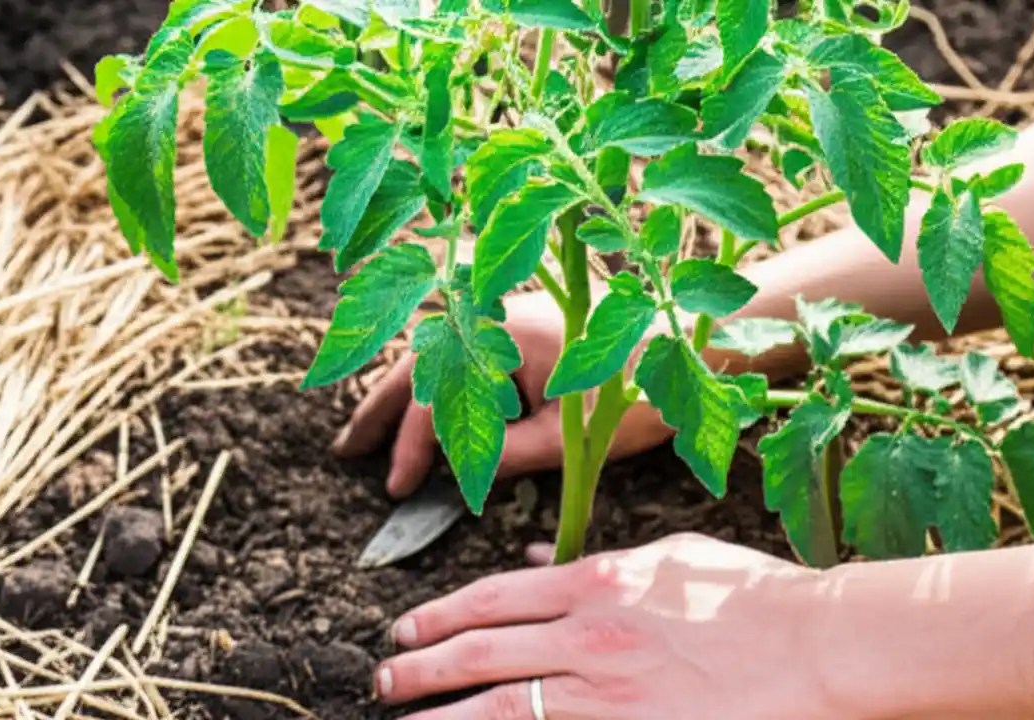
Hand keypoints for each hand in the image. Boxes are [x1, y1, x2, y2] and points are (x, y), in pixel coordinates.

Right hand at [331, 289, 674, 497]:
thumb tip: (456, 471)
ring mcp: (507, 311)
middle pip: (417, 363)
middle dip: (379, 410)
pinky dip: (435, 377)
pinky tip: (424, 402)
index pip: (433, 397)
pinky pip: (462, 347)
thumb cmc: (636, 386)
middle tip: (345, 450)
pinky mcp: (524, 320)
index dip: (410, 449)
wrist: (688, 338)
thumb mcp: (567, 436)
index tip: (396, 488)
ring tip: (366, 428)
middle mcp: (492, 312)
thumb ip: (505, 454)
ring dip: (401, 390)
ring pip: (435, 352)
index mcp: (495, 334)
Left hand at [372, 533, 838, 718]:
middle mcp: (592, 640)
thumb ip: (594, 560)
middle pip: (482, 656)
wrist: (818, 648)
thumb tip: (535, 561)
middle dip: (421, 671)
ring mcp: (610, 698)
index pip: (494, 599)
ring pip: (504, 710)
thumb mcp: (668, 558)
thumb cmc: (749, 597)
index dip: (440, 616)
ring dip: (444, 719)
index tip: (406, 629)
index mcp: (598, 584)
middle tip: (383, 681)